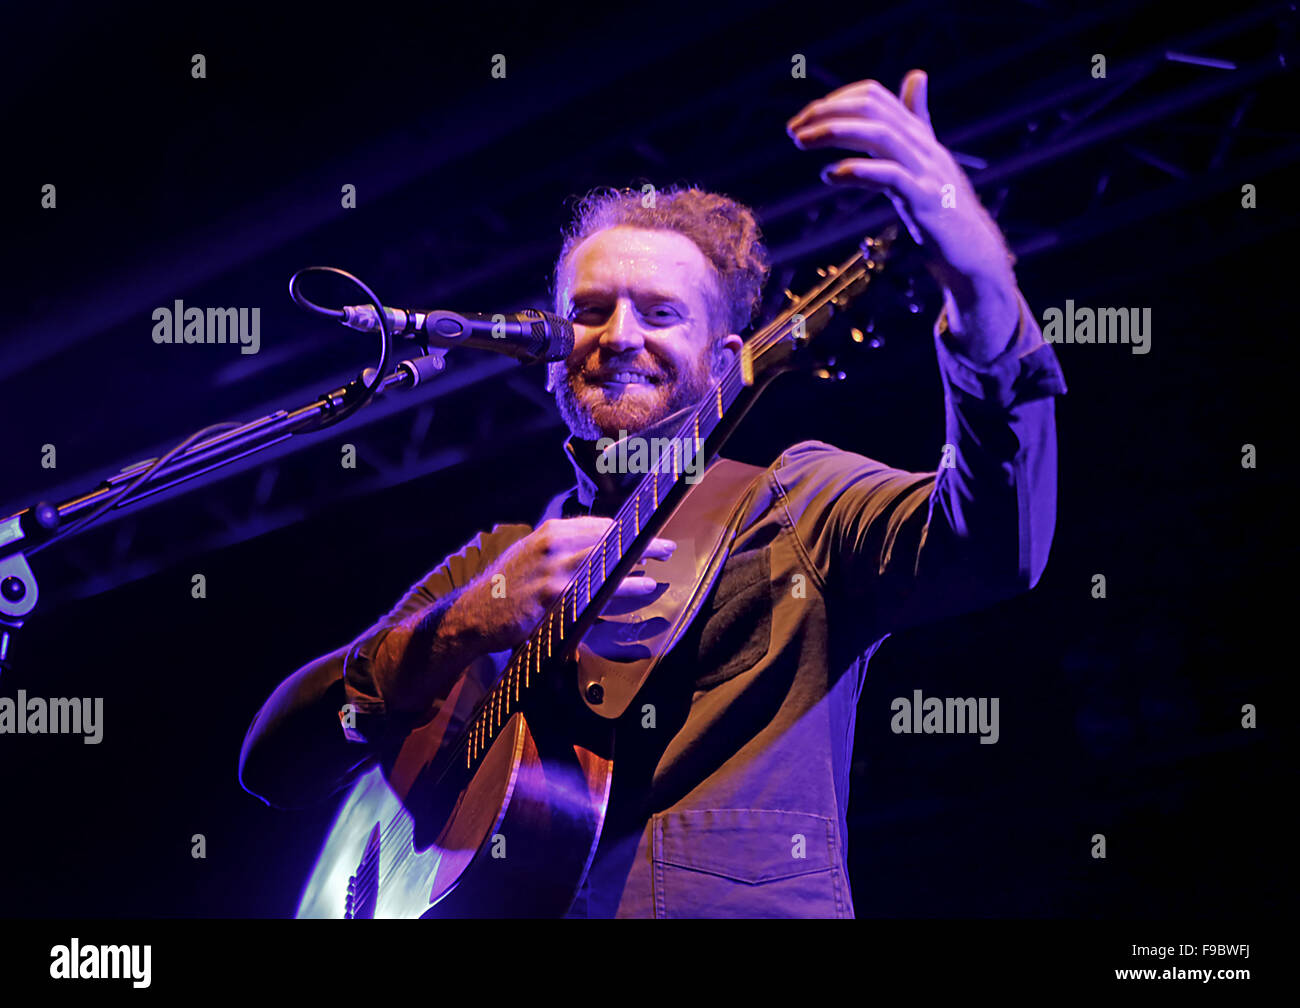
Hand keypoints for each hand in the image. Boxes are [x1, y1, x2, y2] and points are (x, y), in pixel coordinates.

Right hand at [463, 517, 674, 651]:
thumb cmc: (508, 586)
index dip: (628, 528)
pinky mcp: (554, 596)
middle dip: (642, 541)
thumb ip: (562, 548)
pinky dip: (624, 588)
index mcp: (550, 531)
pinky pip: (598, 591)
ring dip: (639, 561)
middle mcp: (554, 544)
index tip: (649, 529)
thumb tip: (599, 546)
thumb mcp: (531, 555)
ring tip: (662, 564)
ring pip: (608, 561)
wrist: (475, 613)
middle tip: (667, 546)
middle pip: (609, 538)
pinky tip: (642, 587)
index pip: (599, 524)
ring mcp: (554, 570)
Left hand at [787, 70, 1019, 357]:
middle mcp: (923, 146)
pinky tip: (830, 176)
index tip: (804, 119)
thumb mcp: (926, 160)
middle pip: (873, 109)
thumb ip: (917, 120)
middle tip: (793, 130)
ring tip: (801, 142)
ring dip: (835, 133)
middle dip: (827, 113)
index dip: (835, 100)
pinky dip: (857, 170)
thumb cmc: (945, 210)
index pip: (874, 96)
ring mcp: (927, 171)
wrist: (974, 254)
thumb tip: (916, 75)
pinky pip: (890, 176)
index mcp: (919, 135)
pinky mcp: (926, 200)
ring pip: (880, 135)